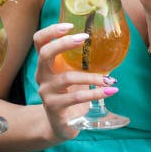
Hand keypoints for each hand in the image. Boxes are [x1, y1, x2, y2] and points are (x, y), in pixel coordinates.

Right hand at [32, 23, 117, 141]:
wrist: (61, 126)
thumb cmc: (70, 95)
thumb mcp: (73, 75)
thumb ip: (82, 61)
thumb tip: (108, 45)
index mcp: (46, 64)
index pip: (39, 41)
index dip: (51, 31)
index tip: (70, 25)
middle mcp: (42, 76)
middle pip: (44, 53)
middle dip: (63, 43)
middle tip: (84, 38)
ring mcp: (46, 92)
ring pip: (68, 78)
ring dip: (92, 77)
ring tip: (111, 79)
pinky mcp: (54, 108)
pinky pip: (76, 98)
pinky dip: (95, 94)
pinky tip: (110, 91)